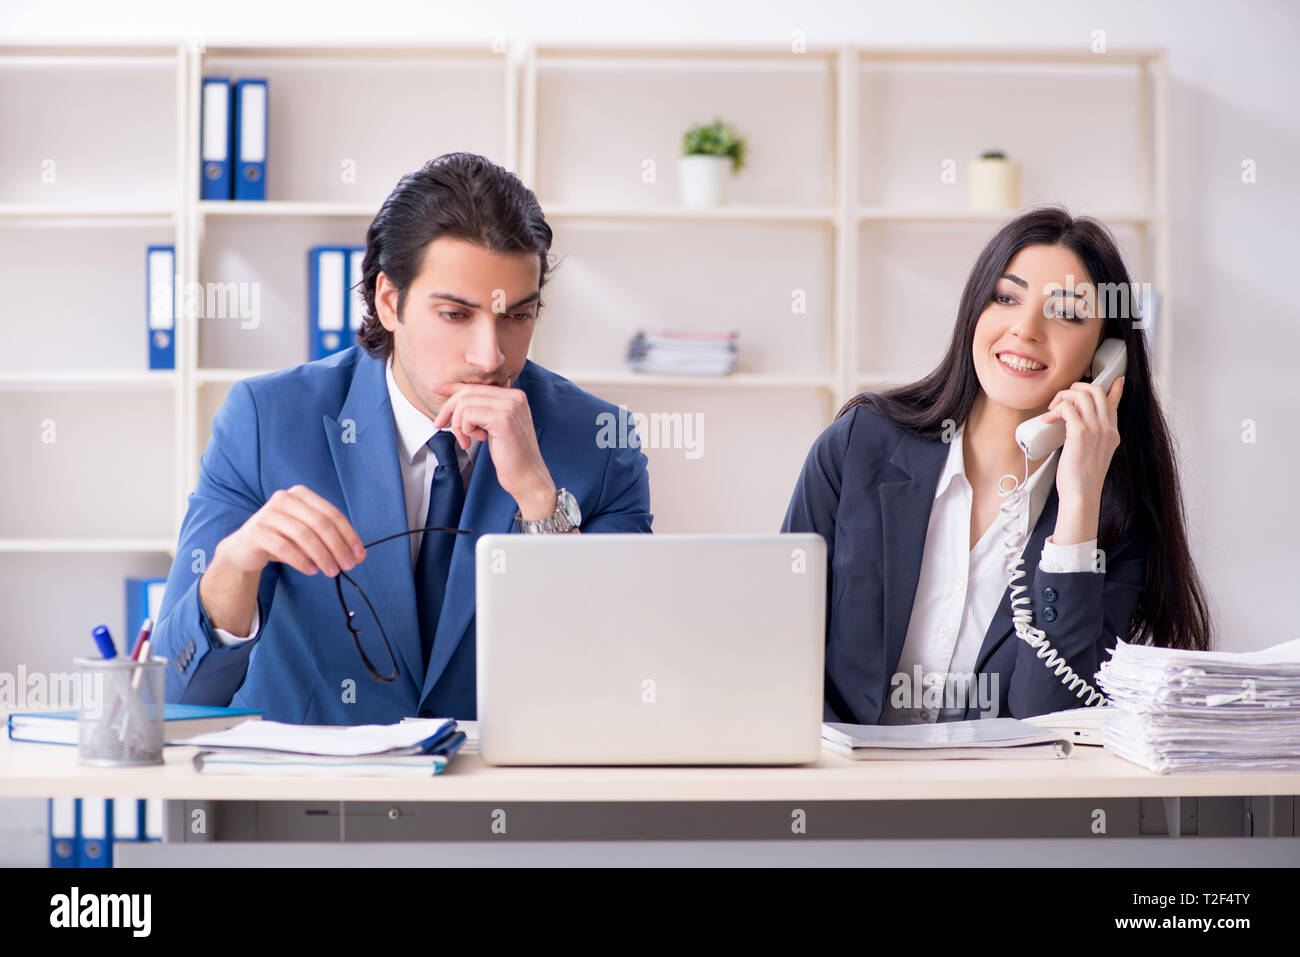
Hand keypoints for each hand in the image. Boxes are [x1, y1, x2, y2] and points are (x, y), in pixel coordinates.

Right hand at [217, 484, 366, 577]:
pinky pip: (284, 547)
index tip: (359, 555)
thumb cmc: (283, 540)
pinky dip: (302, 560)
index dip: (349, 535)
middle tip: (348, 566)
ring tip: (332, 571)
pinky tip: (311, 570)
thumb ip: (333, 542)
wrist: (245, 549)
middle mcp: (284, 498)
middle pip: (320, 523)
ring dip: (322, 556)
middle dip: (338, 547)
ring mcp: (268, 513)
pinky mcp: (256, 531)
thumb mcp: (309, 537)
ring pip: (304, 535)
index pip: (332, 513)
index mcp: (301, 494)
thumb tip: (360, 556)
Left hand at [430, 382, 556, 519]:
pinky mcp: (502, 420)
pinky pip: (468, 415)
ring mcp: (510, 407)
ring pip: (465, 404)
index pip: (477, 385)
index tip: (435, 387)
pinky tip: (475, 441)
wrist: (527, 477)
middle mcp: (515, 397)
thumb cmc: (511, 456)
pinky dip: (464, 430)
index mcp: (515, 396)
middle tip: (440, 425)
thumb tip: (460, 395)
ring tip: (466, 441)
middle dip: (449, 409)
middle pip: (468, 392)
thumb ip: (485, 409)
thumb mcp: (496, 426)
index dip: (453, 386)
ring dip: (458, 425)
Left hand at [1039, 376, 1124, 508]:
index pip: (1115, 403)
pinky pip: (1068, 407)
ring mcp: (1096, 429)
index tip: (1116, 380)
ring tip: (1052, 410)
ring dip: (1063, 396)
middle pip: (1097, 391)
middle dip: (1076, 388)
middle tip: (1062, 400)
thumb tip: (1075, 427)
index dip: (1114, 389)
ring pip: (1082, 395)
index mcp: (1112, 433)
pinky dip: (1055, 409)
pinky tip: (1048, 420)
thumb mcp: (1093, 454)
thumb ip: (1090, 438)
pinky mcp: (1080, 433)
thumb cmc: (1082, 478)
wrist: (1082, 494)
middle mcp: (1107, 428)